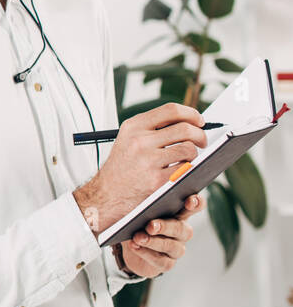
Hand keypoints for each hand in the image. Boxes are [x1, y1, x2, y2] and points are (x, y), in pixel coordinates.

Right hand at [74, 103, 207, 234]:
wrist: (105, 196)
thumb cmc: (121, 169)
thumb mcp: (127, 139)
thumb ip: (151, 128)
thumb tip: (188, 121)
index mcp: (133, 127)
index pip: (171, 110)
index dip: (191, 114)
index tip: (199, 121)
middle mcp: (139, 141)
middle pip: (185, 129)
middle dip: (200, 135)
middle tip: (202, 141)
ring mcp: (148, 161)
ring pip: (188, 149)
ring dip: (193, 155)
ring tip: (187, 159)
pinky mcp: (156, 180)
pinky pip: (185, 169)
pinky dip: (187, 170)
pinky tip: (180, 172)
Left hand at [116, 193, 204, 277]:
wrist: (129, 245)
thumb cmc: (137, 220)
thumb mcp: (139, 207)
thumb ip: (146, 198)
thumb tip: (144, 184)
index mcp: (179, 212)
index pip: (195, 205)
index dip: (196, 203)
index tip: (189, 200)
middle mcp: (181, 230)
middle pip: (181, 228)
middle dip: (165, 226)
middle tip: (150, 225)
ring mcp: (176, 248)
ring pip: (171, 246)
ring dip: (154, 242)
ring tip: (138, 237)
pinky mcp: (166, 263)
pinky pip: (161, 261)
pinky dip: (147, 254)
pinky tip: (135, 247)